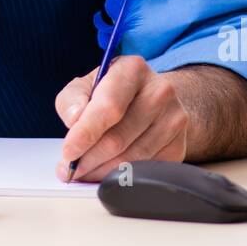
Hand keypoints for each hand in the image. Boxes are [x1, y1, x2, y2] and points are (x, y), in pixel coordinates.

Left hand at [55, 55, 188, 181]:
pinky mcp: (178, 145)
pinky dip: (120, 176)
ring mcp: (174, 120)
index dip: (86, 133)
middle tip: (69, 169)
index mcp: (133, 69)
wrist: (151, 98)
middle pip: (118, 138)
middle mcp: (160, 91)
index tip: (68, 152)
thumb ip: (72, 99)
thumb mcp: (86, 85)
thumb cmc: (112, 92)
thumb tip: (73, 120)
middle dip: (88, 159)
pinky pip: (144, 170)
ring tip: (84, 171)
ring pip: (131, 159)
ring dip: (101, 171)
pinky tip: (105, 172)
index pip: (109, 107)